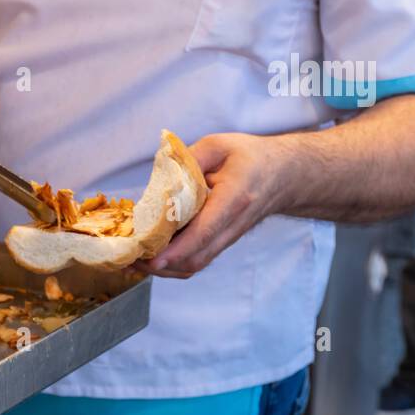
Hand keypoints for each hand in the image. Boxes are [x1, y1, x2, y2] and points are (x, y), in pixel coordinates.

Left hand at [138, 133, 293, 278]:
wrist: (285, 175)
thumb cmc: (251, 157)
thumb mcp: (219, 145)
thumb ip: (189, 159)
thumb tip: (160, 177)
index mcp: (235, 197)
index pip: (205, 230)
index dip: (178, 248)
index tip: (153, 258)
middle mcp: (233, 223)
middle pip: (197, 256)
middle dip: (162, 264)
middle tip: (130, 257)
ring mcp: (229, 237)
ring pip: (197, 264)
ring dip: (165, 269)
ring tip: (134, 261)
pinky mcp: (223, 242)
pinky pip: (198, 260)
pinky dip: (174, 264)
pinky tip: (152, 257)